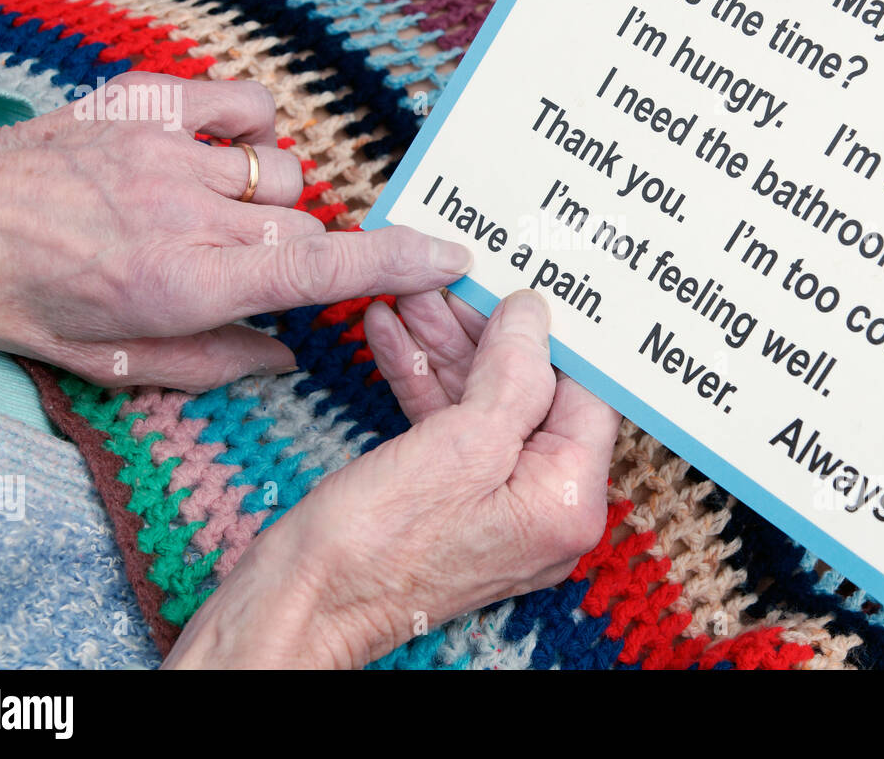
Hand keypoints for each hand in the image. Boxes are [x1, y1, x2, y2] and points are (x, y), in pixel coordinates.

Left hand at [0, 72, 471, 390]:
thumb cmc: (26, 298)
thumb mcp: (114, 363)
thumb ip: (214, 363)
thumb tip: (286, 356)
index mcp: (187, 285)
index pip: (320, 269)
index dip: (396, 262)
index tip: (450, 257)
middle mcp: (191, 216)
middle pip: (306, 223)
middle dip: (296, 250)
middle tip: (241, 264)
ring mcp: (173, 152)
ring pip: (282, 172)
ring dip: (269, 200)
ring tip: (213, 212)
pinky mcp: (153, 104)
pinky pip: (246, 106)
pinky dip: (251, 131)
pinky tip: (215, 157)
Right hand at [164, 288, 621, 667]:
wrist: (297, 605)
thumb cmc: (374, 548)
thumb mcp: (460, 444)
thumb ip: (511, 374)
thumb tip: (533, 317)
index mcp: (566, 501)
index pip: (586, 395)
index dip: (557, 334)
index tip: (528, 283)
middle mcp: (540, 506)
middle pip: (530, 393)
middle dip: (485, 332)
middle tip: (456, 279)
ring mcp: (493, 503)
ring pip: (482, 404)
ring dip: (446, 347)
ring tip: (412, 293)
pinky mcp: (447, 499)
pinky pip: (448, 429)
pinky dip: (423, 383)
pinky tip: (392, 334)